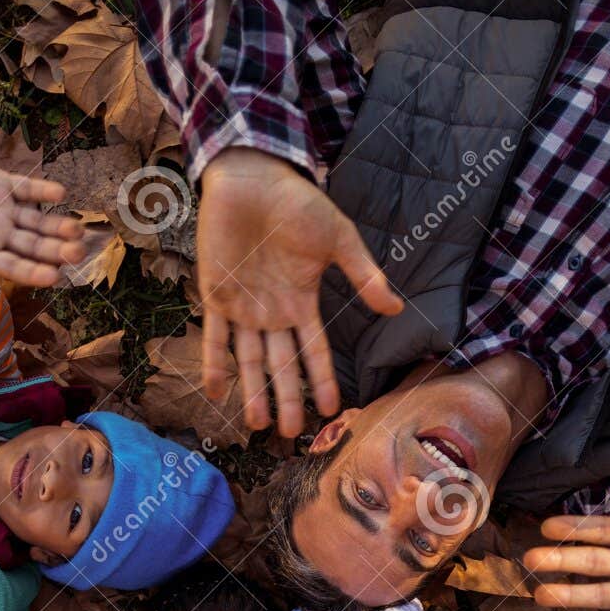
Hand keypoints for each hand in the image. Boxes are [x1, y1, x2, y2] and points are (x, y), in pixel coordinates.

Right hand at [0, 156, 85, 285]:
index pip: (15, 268)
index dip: (34, 273)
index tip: (54, 276)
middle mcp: (2, 235)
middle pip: (35, 246)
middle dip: (57, 250)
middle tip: (78, 252)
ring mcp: (5, 210)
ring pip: (38, 221)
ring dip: (58, 224)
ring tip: (76, 228)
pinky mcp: (3, 185)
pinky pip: (28, 189)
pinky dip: (43, 191)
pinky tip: (60, 194)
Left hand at [197, 146, 402, 436]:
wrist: (253, 176)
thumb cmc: (298, 202)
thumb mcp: (338, 238)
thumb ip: (363, 274)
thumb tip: (395, 306)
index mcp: (303, 302)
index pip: (314, 351)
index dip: (321, 381)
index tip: (331, 410)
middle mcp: (273, 312)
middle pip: (281, 365)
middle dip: (285, 399)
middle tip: (289, 434)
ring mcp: (244, 307)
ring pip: (248, 360)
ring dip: (252, 391)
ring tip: (256, 424)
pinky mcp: (215, 295)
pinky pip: (214, 337)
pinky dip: (214, 363)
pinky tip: (216, 391)